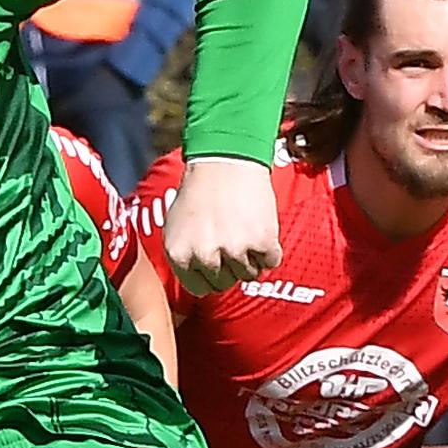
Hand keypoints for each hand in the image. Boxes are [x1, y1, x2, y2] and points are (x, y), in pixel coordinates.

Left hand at [163, 154, 279, 296]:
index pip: (200, 288)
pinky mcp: (262, 242)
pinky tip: (260, 226)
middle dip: (230, 266)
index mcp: (179, 255)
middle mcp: (205, 256)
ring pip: (249, 274)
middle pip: (225, 283)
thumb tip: (199, 281)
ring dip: (252, 257)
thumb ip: (185, 256)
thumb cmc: (200, 190)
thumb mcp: (176, 226)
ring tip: (244, 228)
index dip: (210, 274)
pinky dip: (270, 248)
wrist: (225, 159)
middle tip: (232, 237)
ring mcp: (234, 250)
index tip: (217, 258)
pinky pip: (271, 261)